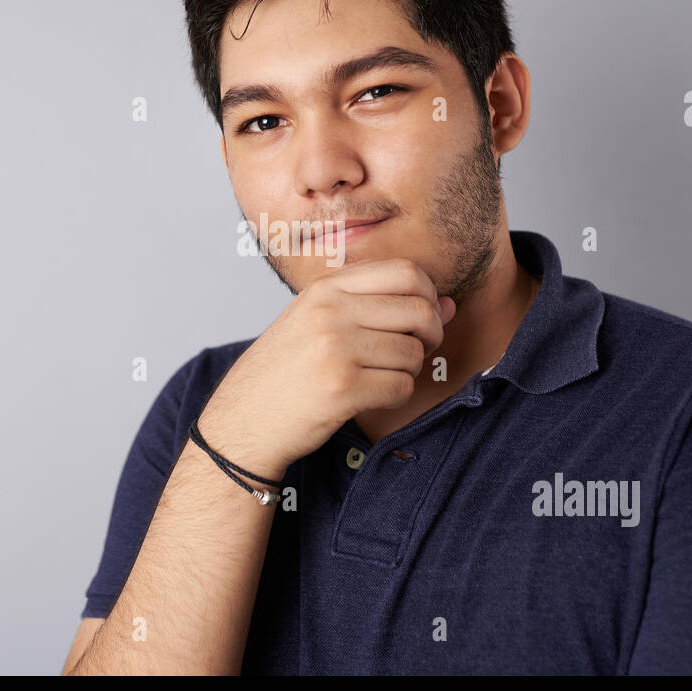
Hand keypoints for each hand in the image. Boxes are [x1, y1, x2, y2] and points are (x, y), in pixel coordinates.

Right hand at [196, 257, 455, 476]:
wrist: (242, 418)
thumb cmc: (285, 370)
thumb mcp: (319, 322)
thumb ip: (381, 307)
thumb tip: (449, 304)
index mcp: (325, 288)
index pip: (406, 272)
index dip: (428, 295)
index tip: (422, 317)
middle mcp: (330, 312)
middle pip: (420, 311)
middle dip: (431, 335)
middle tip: (416, 351)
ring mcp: (335, 349)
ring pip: (413, 353)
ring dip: (407, 371)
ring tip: (378, 376)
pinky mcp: (342, 388)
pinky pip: (401, 387)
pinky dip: (395, 396)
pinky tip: (370, 397)